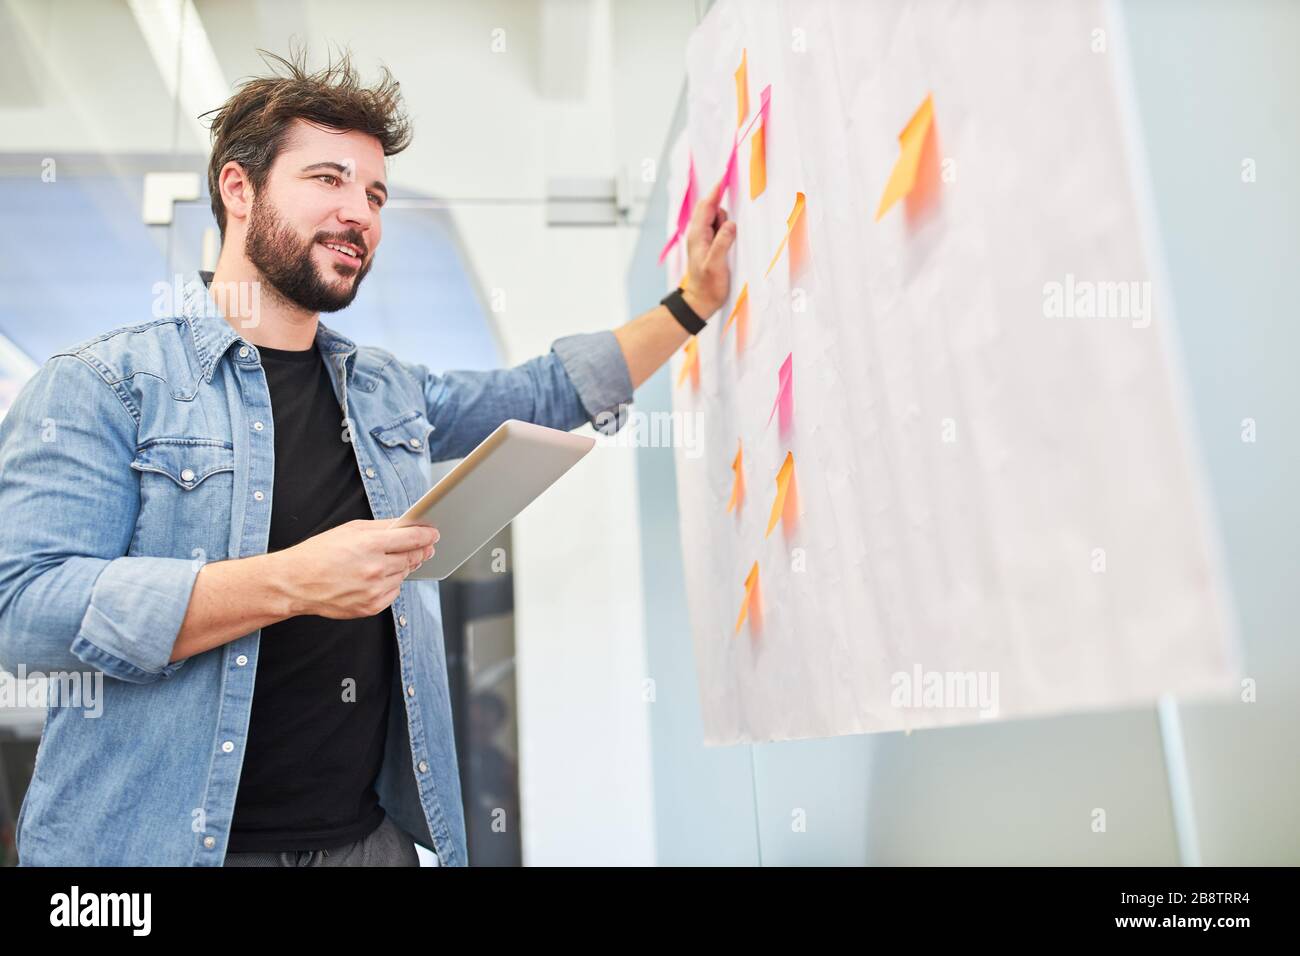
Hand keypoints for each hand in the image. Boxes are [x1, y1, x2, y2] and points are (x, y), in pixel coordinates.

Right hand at [276, 518, 438, 618]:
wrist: (296, 583)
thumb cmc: (320, 553)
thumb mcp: (349, 530)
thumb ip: (382, 527)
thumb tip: (407, 524)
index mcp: (369, 545)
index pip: (411, 539)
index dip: (426, 535)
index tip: (434, 533)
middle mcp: (374, 569)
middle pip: (412, 558)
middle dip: (420, 551)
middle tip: (424, 546)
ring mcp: (374, 590)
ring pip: (403, 575)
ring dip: (402, 567)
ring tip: (386, 561)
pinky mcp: (371, 606)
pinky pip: (393, 592)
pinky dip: (390, 584)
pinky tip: (375, 578)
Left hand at [682, 179, 736, 319]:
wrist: (700, 302)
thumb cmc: (708, 286)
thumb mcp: (715, 265)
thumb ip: (722, 243)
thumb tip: (730, 224)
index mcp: (697, 234)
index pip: (706, 205)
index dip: (716, 190)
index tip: (725, 176)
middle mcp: (699, 233)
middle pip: (712, 209)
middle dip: (723, 211)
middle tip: (730, 233)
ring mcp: (704, 239)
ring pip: (718, 219)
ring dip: (726, 224)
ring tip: (728, 247)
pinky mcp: (711, 245)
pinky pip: (720, 229)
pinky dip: (727, 230)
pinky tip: (731, 243)